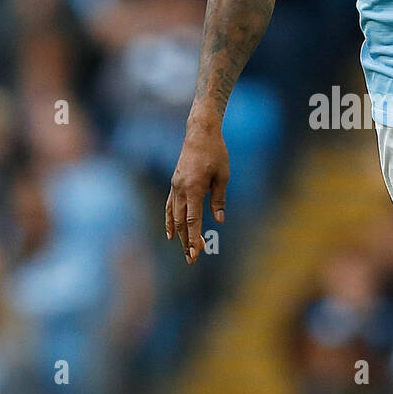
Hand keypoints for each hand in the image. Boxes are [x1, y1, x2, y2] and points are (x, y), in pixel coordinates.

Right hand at [166, 118, 228, 264]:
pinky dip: (169, 221)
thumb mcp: (223, 176)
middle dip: (187, 242)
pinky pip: (170, 206)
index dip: (194, 239)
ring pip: (174, 216)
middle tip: (192, 260)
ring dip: (179, 235)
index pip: (193, 220)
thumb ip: (219, 199)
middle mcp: (181, 190)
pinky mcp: (174, 183)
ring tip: (184, 251)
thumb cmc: (215, 153)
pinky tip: (170, 233)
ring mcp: (175, 187)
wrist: (200, 133)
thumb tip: (219, 220)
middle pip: (182, 223)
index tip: (195, 254)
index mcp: (194, 189)